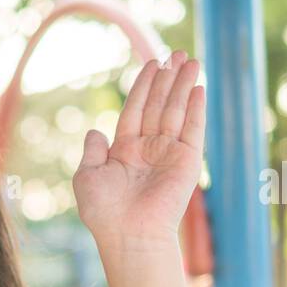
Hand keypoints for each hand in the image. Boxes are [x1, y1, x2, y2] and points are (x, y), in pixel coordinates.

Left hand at [72, 50, 205, 251]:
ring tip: (190, 60)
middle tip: (176, 53)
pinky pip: (193, 129)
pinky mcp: (187, 162)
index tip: (153, 63)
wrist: (129, 234)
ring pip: (176, 111)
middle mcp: (148, 149)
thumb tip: (94, 131)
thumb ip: (92, 151)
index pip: (136, 110)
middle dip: (168, 79)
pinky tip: (198, 88)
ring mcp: (169, 154)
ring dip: (184, 86)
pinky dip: (196, 108)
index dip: (144, 86)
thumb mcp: (87, 176)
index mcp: (124, 151)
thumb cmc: (104, 211)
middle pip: (159, 105)